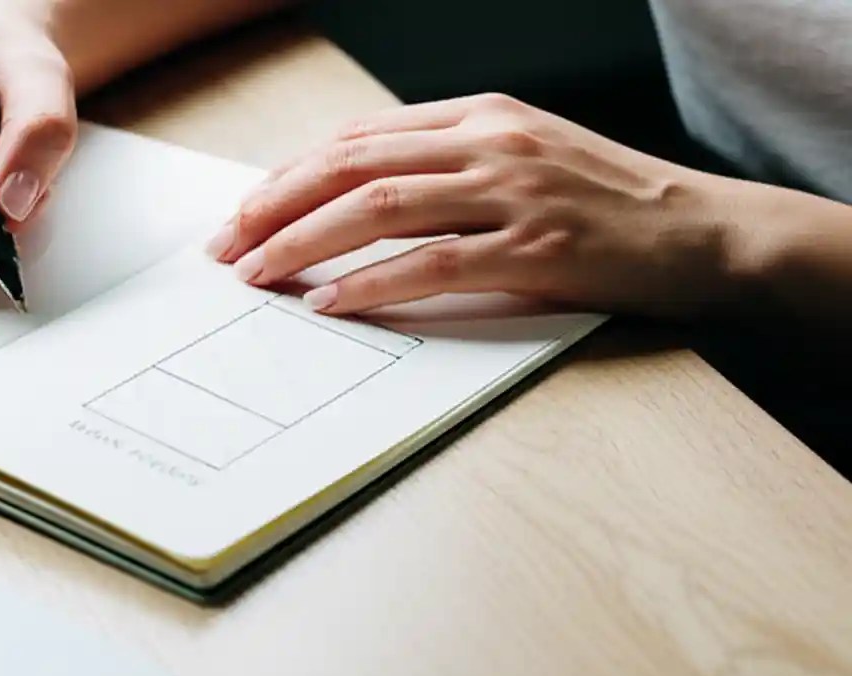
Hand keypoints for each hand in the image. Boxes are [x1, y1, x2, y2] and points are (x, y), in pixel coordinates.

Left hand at [207, 93, 748, 317]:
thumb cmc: (606, 203)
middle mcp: (489, 142)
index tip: (245, 212)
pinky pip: (432, 262)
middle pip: (352, 166)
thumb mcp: (523, 160)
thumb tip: (355, 204)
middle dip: (276, 207)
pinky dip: (372, 284)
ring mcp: (514, 191)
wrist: (703, 232)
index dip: (290, 175)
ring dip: (305, 244)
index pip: (358, 138)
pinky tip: (330, 304)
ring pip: (379, 207)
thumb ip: (447, 169)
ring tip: (258, 275)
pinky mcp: (538, 247)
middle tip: (227, 247)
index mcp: (480, 116)